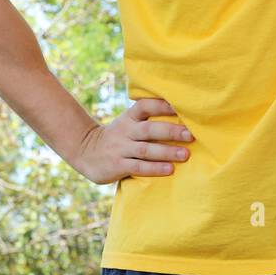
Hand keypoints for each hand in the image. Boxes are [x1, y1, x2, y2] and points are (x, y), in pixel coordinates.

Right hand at [71, 97, 192, 184]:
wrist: (84, 151)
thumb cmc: (118, 137)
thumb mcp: (128, 123)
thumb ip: (148, 120)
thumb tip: (183, 118)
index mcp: (129, 117)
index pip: (145, 106)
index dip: (163, 105)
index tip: (182, 106)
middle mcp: (126, 131)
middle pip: (149, 129)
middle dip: (171, 131)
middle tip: (191, 134)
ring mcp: (121, 149)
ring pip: (146, 149)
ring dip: (167, 152)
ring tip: (185, 154)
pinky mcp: (117, 165)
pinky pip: (138, 167)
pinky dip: (154, 168)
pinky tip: (169, 169)